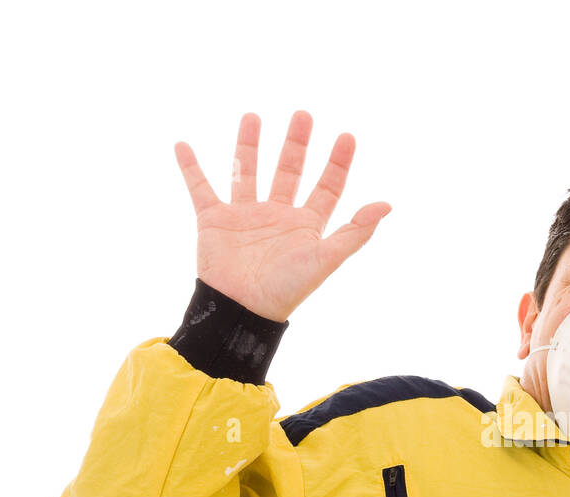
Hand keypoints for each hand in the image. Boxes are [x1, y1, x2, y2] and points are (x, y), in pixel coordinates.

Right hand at [174, 110, 390, 321]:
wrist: (242, 309)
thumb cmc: (287, 289)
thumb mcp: (326, 258)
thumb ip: (355, 232)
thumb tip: (387, 205)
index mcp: (306, 224)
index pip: (327, 187)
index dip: (339, 163)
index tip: (347, 136)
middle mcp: (277, 215)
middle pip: (289, 171)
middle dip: (297, 144)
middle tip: (303, 115)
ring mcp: (245, 215)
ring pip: (247, 171)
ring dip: (248, 145)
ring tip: (252, 116)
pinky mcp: (214, 220)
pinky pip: (200, 188)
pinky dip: (190, 167)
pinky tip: (182, 145)